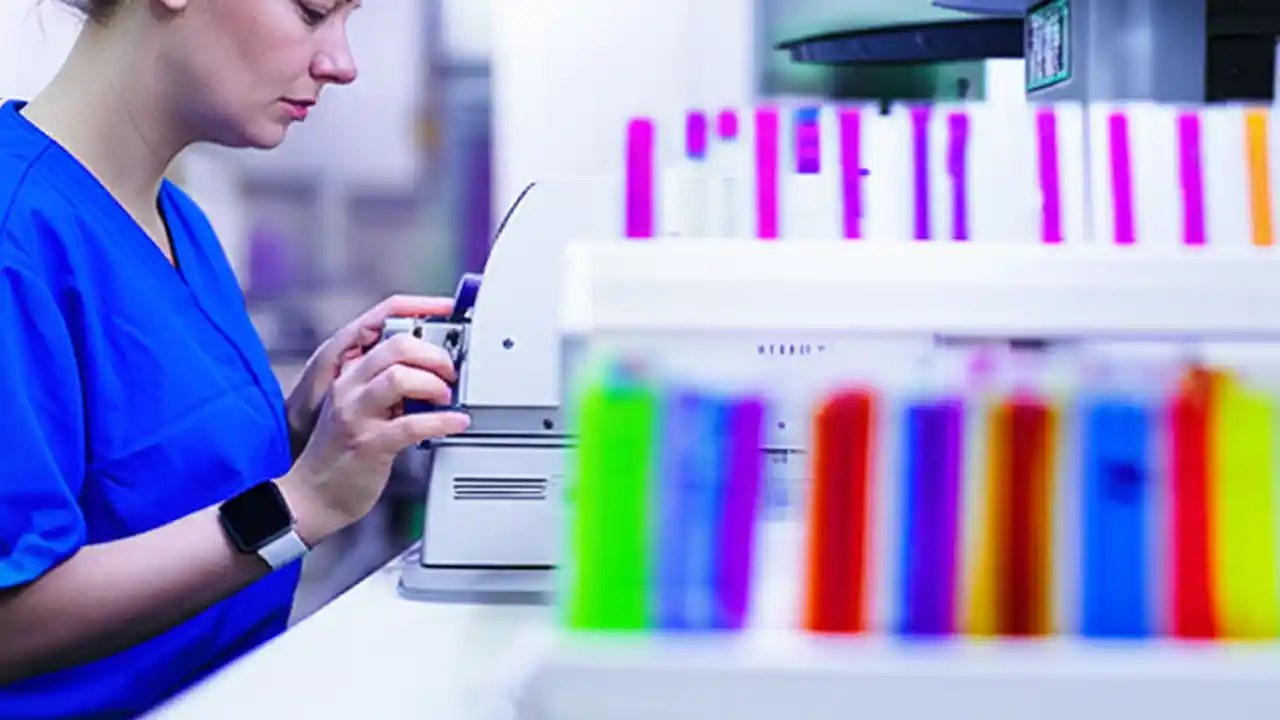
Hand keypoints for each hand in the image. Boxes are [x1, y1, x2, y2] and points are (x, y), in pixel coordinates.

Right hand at [285, 295, 455, 457]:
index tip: (448, 309)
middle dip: (433, 353)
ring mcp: (356, 414)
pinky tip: (456, 422)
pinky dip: (441, 421)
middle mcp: (349, 387)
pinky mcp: (368, 444)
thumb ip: (388, 384)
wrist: (313, 495)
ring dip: (433, 383)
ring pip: (398, 377)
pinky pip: (410, 425)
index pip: (381, 323)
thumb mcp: (362, 406)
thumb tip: (433, 367)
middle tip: (450, 369)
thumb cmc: (343, 451)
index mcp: (349, 372)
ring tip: (446, 396)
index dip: (418, 310)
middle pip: (395, 345)